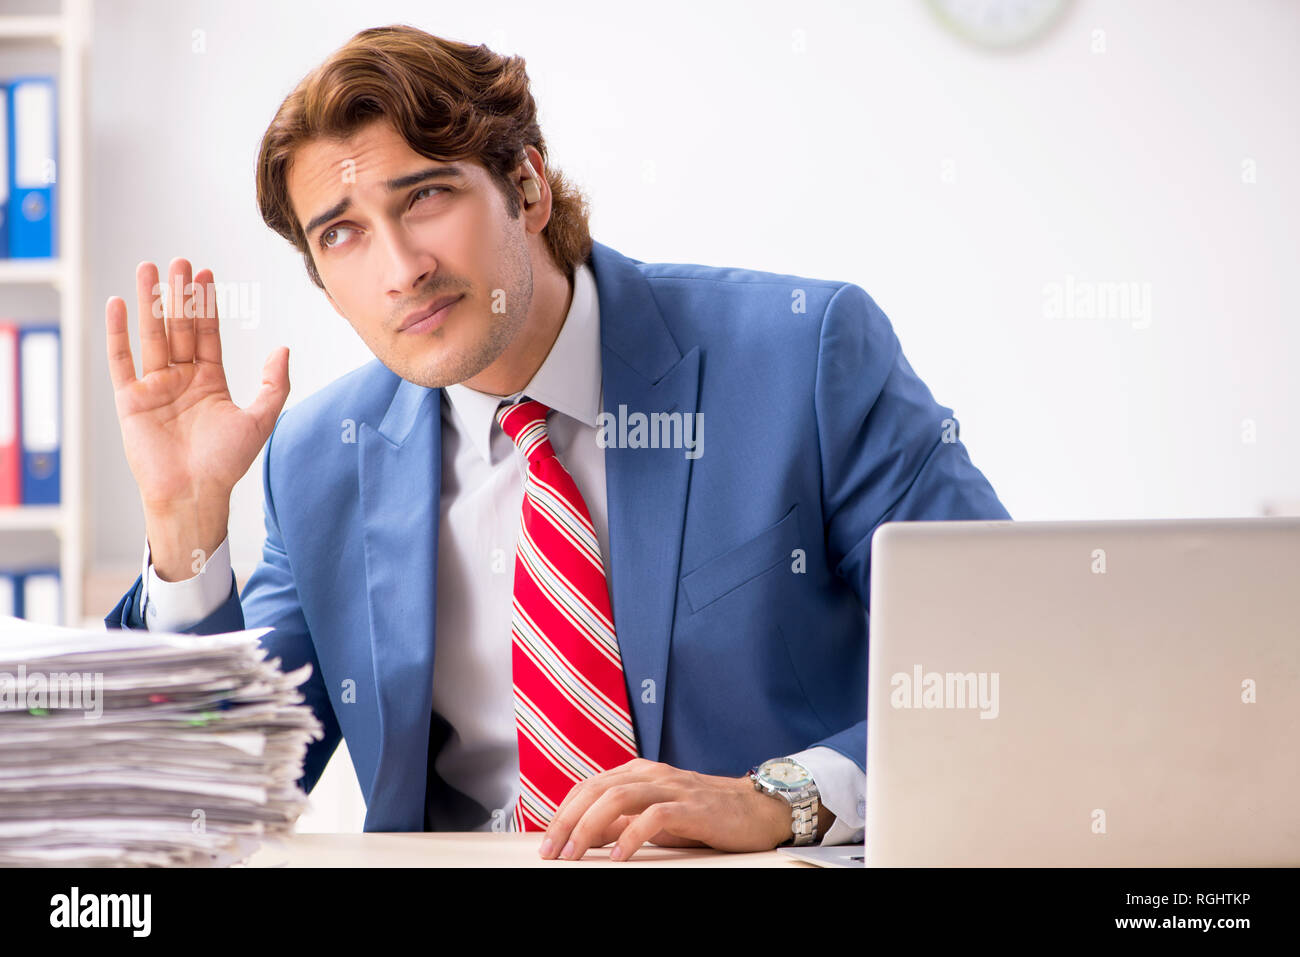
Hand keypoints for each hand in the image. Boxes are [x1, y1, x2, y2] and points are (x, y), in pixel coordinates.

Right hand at [105, 258, 288, 577]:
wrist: (194, 493)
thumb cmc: (226, 463)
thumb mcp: (260, 419)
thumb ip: (274, 384)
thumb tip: (284, 349)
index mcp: (209, 382)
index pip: (207, 334)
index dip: (206, 305)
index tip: (205, 276)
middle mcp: (181, 380)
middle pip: (178, 328)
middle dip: (179, 295)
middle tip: (179, 263)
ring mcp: (155, 388)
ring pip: (151, 336)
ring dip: (149, 303)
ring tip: (149, 270)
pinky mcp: (131, 401)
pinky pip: (122, 361)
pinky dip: (119, 333)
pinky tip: (120, 304)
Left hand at [538, 758, 799, 861]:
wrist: (759, 809)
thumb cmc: (707, 815)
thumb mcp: (658, 817)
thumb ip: (624, 821)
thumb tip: (587, 835)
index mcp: (640, 773)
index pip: (589, 785)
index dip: (564, 812)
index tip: (547, 841)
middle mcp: (652, 774)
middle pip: (597, 789)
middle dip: (567, 821)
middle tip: (550, 851)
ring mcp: (673, 788)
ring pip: (619, 797)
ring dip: (589, 827)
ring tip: (574, 854)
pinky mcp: (693, 807)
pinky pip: (655, 816)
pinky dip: (632, 835)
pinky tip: (619, 857)